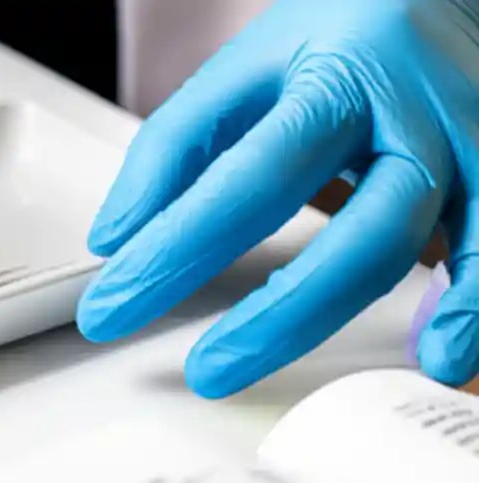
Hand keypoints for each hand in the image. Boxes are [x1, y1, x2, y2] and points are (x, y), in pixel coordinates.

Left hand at [77, 0, 478, 396]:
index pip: (241, 182)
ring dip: (414, 316)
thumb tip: (116, 237)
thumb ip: (175, 149)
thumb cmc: (341, 35)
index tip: (110, 310)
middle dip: (280, 315)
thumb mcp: (247, 67)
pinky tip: (446, 354)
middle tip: (208, 372)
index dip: (171, 254)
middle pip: (358, 230)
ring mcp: (474, 142)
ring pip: (453, 240)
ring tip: (365, 377)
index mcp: (332, 81)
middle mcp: (415, 113)